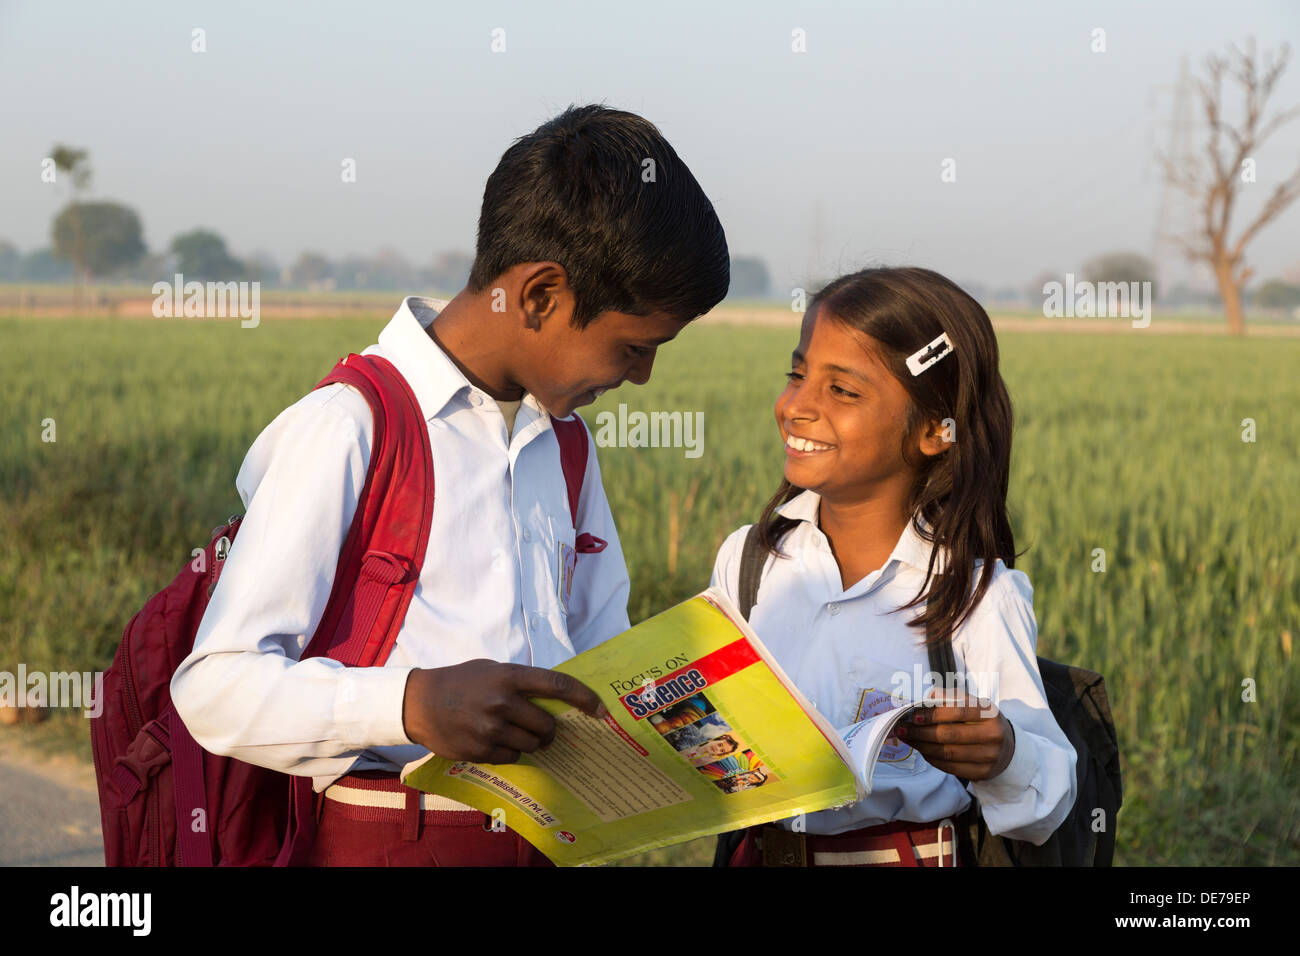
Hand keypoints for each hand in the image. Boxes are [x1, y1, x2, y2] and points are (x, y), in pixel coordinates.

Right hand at [401, 659, 606, 763]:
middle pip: (547, 725)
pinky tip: (495, 740)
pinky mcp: (480, 750)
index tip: (601, 709)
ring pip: (533, 745)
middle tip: (543, 729)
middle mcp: (502, 701)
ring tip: (513, 732)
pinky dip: (511, 752)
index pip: (557, 685)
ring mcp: (491, 728)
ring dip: (531, 742)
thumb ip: (521, 682)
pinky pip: (513, 757)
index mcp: (509, 676)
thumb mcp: (492, 670)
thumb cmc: (461, 682)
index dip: (584, 698)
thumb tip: (556, 699)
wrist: (419, 702)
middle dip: (550, 730)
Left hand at [895, 690, 1014, 781]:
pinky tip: (921, 750)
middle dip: (921, 733)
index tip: (913, 716)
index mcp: (988, 712)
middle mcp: (992, 734)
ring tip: (907, 739)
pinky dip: (932, 759)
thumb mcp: (972, 704)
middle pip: (950, 735)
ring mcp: (989, 756)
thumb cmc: (982, 721)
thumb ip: (949, 697)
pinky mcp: (982, 772)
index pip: (958, 712)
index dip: (933, 714)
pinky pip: (950, 767)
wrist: (1007, 747)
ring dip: (922, 747)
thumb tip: (924, 700)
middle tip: (901, 729)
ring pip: (947, 753)